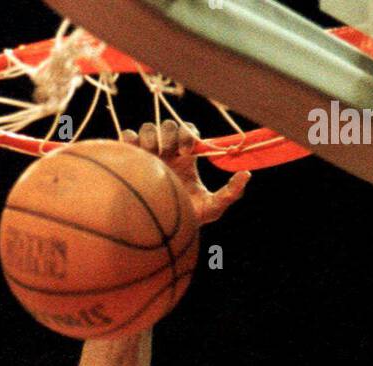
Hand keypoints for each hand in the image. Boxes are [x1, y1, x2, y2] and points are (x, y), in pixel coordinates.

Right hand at [122, 119, 249, 224]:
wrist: (158, 231)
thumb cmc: (185, 219)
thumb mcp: (212, 208)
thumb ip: (230, 193)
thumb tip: (246, 174)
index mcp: (186, 158)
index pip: (188, 132)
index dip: (188, 135)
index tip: (187, 152)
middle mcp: (166, 152)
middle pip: (168, 126)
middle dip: (170, 134)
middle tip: (170, 152)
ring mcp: (147, 154)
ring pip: (147, 128)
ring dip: (151, 135)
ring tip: (152, 154)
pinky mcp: (130, 159)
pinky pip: (126, 137)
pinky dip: (129, 138)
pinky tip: (137, 154)